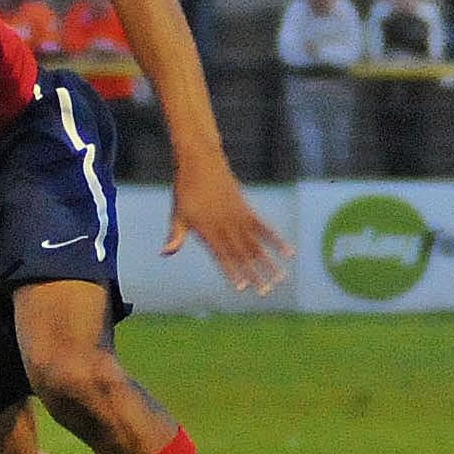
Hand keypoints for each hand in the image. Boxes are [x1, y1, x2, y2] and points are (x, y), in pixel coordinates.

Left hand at [165, 162, 293, 295]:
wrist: (201, 161)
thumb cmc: (186, 189)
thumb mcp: (178, 213)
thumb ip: (176, 235)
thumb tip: (165, 253)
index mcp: (208, 230)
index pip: (222, 256)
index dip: (233, 272)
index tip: (243, 288)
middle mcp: (226, 226)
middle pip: (243, 255)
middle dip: (255, 275)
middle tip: (266, 292)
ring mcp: (238, 217)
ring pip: (257, 244)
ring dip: (269, 263)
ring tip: (281, 279)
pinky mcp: (247, 208)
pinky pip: (265, 227)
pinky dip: (277, 240)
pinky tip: (288, 252)